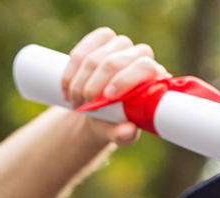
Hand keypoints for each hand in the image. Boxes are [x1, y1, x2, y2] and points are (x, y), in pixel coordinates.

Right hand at [60, 27, 167, 145]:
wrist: (99, 109)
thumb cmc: (115, 121)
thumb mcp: (119, 133)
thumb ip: (124, 135)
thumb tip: (128, 130)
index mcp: (153, 76)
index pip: (144, 67)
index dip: (124, 80)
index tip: (107, 97)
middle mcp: (139, 55)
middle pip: (116, 61)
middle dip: (95, 84)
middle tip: (85, 104)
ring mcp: (120, 44)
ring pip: (95, 57)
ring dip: (80, 81)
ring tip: (74, 101)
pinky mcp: (101, 39)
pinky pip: (82, 49)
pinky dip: (70, 70)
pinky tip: (66, 87)